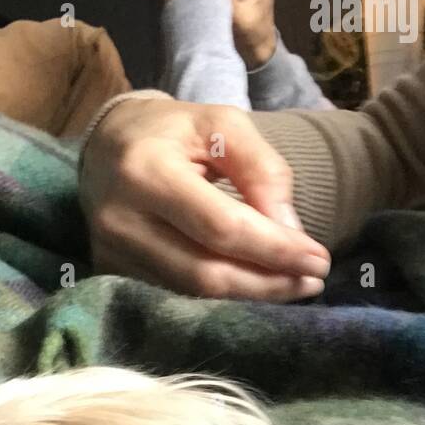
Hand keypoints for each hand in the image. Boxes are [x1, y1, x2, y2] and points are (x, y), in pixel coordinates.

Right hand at [80, 96, 330, 301]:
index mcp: (147, 171)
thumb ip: (262, 170)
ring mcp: (112, 253)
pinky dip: (221, 299)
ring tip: (292, 286)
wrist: (107, 145)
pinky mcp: (112, 273)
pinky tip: (252, 289)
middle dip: (267, 282)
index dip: (274, 249)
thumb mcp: (223, 125)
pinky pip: (175, 297)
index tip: (318, 259)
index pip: (221, 227)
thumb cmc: (172, 131)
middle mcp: (122, 220)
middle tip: (312, 281)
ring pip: (192, 294)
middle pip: (206, 273)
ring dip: (250, 296)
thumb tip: (290, 231)